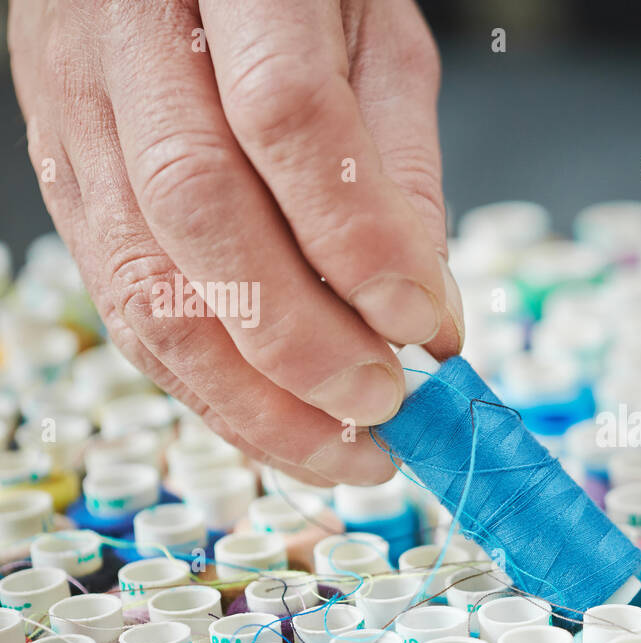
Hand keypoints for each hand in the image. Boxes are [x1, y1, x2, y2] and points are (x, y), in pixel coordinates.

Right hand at [9, 0, 462, 484]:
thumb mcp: (378, 41)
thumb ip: (401, 170)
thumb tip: (429, 318)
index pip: (286, 112)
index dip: (356, 237)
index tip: (421, 325)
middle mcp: (130, 39)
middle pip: (198, 209)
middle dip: (300, 341)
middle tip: (385, 407)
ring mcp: (75, 108)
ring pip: (143, 281)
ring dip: (250, 396)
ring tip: (343, 452)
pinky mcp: (59, 176)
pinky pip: (122, 304)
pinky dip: (206, 386)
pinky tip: (277, 426)